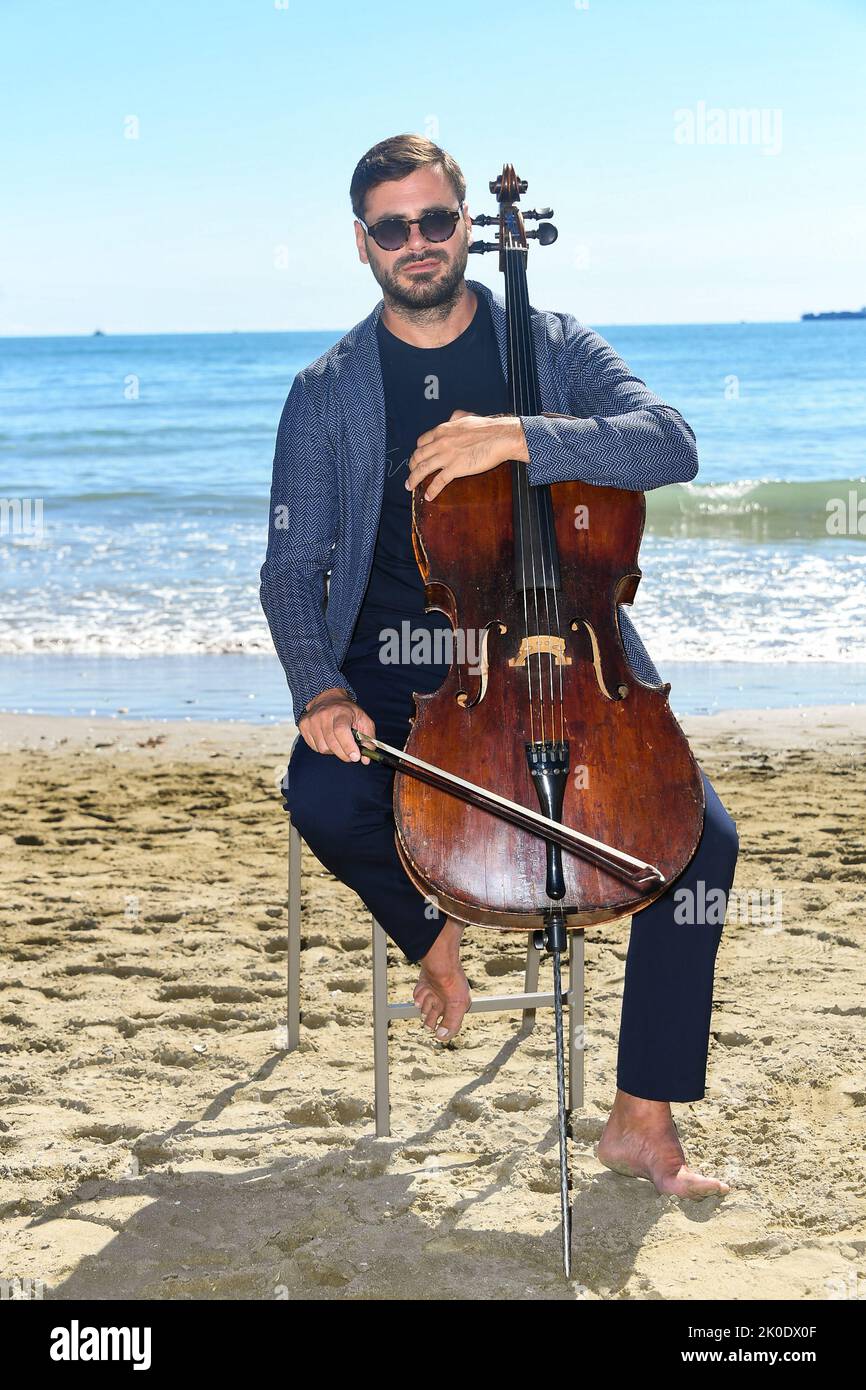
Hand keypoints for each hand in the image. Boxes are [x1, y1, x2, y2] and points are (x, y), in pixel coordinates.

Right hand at [298, 687, 375, 762]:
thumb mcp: (364, 721)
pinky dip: (323, 748)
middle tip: (351, 755)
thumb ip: (368, 740)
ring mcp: (311, 720)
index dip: (348, 746)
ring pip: (323, 748)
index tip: (355, 757)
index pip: (341, 731)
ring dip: (333, 751)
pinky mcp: (303, 726)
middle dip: (344, 754)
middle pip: (332, 743)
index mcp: (341, 712)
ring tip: (338, 742)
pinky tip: (328, 740)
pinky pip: (314, 747)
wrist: (328, 698)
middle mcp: (324, 715)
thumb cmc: (348, 712)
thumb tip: (366, 759)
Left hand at [405, 410, 529, 500]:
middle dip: (411, 467)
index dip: (417, 452)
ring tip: (410, 487)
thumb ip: (457, 417)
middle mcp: (441, 442)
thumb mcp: (468, 417)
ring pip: (423, 469)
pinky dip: (431, 490)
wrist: (500, 437)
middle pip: (418, 456)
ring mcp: (447, 456)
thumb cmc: (488, 428)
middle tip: (410, 474)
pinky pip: (438, 481)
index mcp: (443, 430)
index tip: (416, 458)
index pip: (421, 442)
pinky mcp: (455, 468)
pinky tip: (428, 496)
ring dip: (414, 479)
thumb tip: (453, 417)